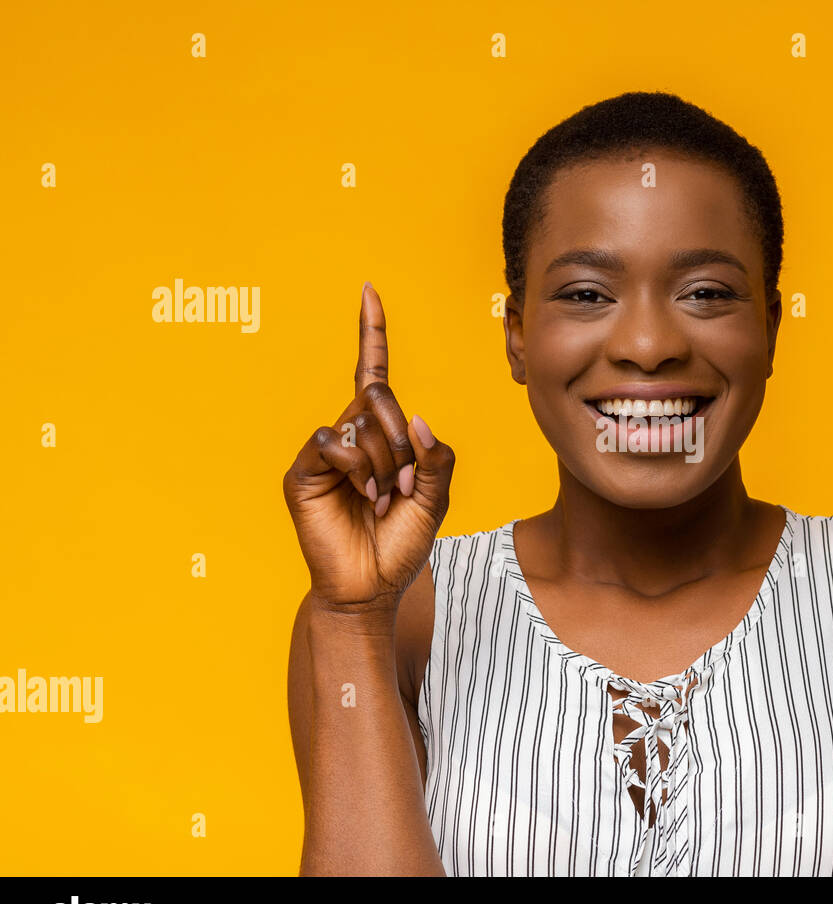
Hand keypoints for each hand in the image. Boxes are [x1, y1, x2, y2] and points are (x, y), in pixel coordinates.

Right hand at [283, 282, 454, 609]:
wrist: (371, 588)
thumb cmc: (401, 545)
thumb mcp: (436, 498)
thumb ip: (437, 457)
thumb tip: (416, 418)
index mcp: (379, 437)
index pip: (372, 374)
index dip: (372, 334)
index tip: (369, 292)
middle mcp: (349, 437)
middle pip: (378, 397)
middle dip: (402, 440)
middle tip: (405, 486)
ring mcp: (323, 455)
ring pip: (359, 421)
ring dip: (385, 463)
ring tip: (383, 499)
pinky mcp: (301, 473)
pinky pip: (330, 441)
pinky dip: (357, 467)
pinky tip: (362, 495)